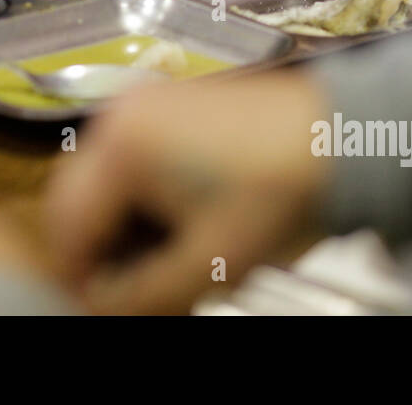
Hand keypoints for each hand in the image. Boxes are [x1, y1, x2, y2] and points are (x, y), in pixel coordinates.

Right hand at [44, 74, 330, 314]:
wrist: (342, 140)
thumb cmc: (282, 191)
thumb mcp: (207, 263)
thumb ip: (140, 296)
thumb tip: (101, 305)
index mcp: (121, 147)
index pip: (69, 227)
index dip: (82, 276)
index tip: (105, 303)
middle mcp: (120, 115)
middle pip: (76, 198)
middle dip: (95, 248)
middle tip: (129, 287)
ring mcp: (143, 105)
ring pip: (100, 180)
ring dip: (118, 224)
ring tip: (162, 257)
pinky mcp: (167, 107)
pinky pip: (128, 158)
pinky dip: (138, 197)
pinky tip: (176, 223)